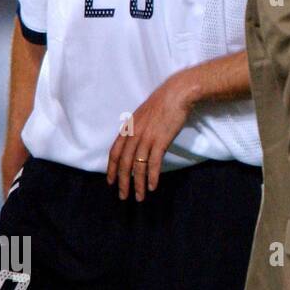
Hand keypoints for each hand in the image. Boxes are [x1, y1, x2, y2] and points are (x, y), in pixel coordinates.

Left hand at [106, 75, 194, 200]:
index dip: (111, 169)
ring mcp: (146, 138)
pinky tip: (152, 186)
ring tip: (139, 197)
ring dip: (137, 184)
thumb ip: (138, 128)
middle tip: (123, 196)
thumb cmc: (164, 102)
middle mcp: (134, 134)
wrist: (177, 93)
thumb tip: (137, 141)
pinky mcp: (160, 140)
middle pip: (124, 163)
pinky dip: (151, 176)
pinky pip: (153, 163)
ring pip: (138, 166)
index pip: (115, 152)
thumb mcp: (144, 114)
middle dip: (122, 182)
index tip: (111, 182)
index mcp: (128, 128)